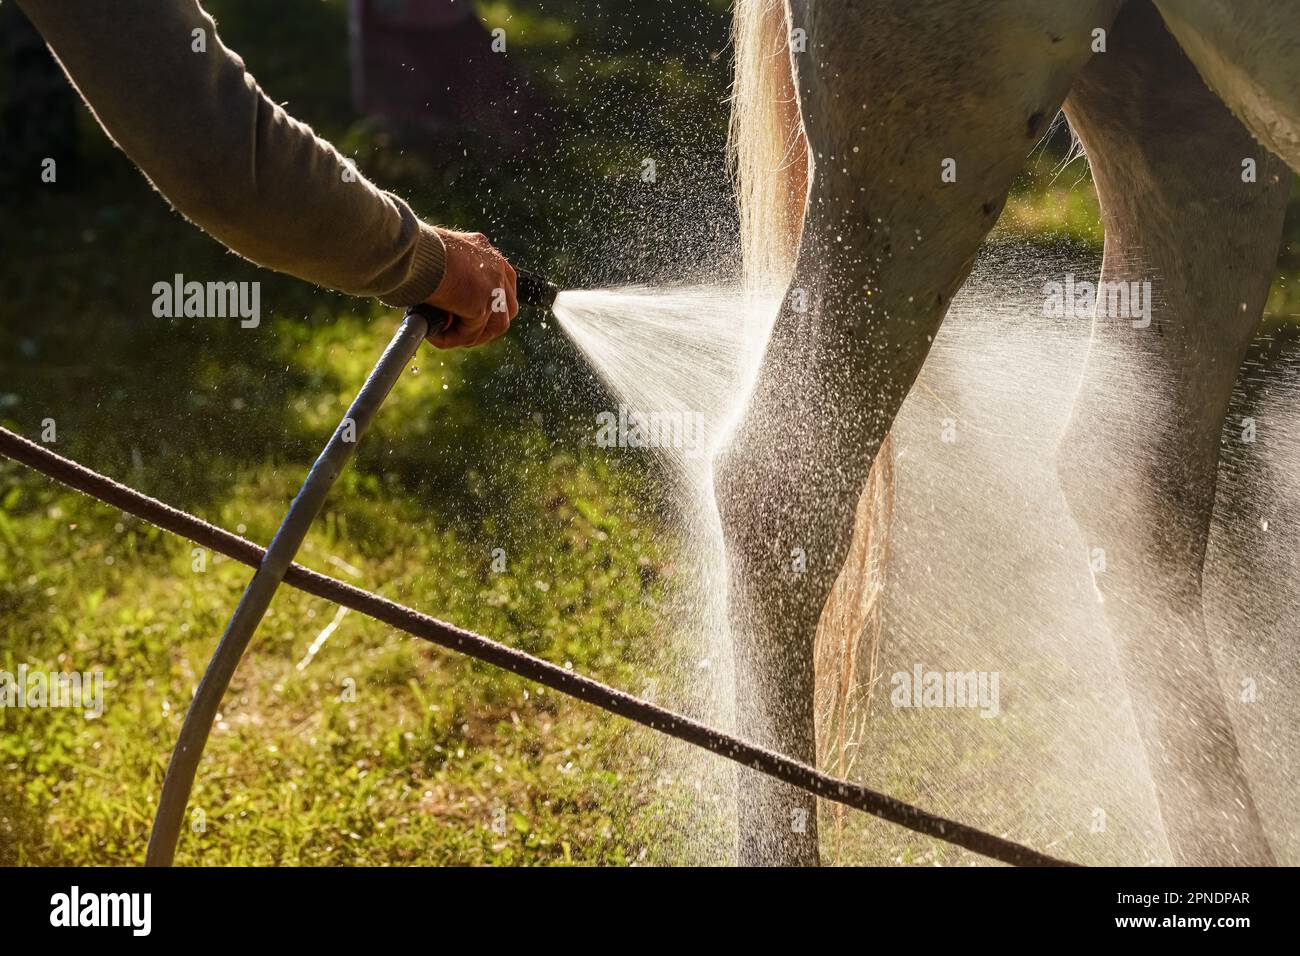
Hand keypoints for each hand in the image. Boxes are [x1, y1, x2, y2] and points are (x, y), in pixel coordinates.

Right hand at [422, 229, 518, 347]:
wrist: (414, 252)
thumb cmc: (414, 252)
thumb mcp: (438, 257)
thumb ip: (448, 273)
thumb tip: (441, 295)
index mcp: (483, 250)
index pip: (502, 280)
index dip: (491, 302)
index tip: (474, 314)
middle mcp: (494, 266)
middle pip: (507, 306)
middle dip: (487, 324)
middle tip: (462, 331)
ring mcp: (493, 287)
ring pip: (495, 326)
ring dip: (470, 336)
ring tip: (445, 335)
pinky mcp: (483, 305)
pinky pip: (470, 333)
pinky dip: (452, 339)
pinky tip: (433, 334)